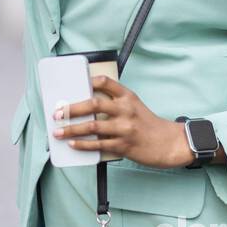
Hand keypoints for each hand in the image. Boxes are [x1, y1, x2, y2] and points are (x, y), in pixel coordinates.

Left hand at [50, 75, 194, 168]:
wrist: (169, 143)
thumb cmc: (148, 125)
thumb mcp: (135, 106)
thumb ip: (116, 104)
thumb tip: (86, 107)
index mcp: (128, 97)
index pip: (107, 82)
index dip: (90, 81)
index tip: (76, 83)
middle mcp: (126, 110)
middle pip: (94, 104)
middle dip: (72, 108)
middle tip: (57, 113)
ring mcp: (124, 128)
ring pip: (92, 127)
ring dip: (71, 129)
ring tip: (58, 132)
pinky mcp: (123, 145)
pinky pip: (98, 145)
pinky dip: (83, 144)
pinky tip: (72, 144)